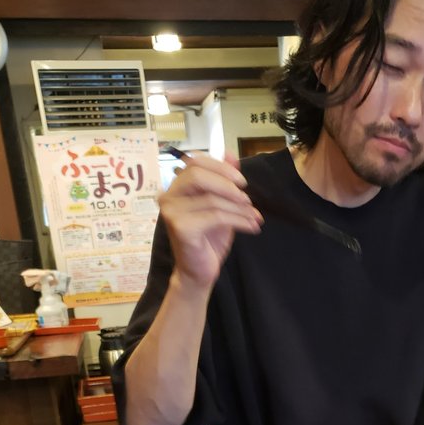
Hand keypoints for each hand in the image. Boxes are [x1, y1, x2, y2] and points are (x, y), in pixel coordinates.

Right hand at [158, 152, 262, 293]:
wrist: (199, 271)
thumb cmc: (208, 240)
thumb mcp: (220, 205)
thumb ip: (223, 180)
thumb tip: (230, 153)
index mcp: (176, 187)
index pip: (195, 162)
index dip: (220, 167)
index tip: (242, 181)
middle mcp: (168, 197)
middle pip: (197, 174)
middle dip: (228, 184)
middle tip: (247, 198)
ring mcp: (172, 212)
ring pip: (211, 199)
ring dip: (240, 207)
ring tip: (255, 217)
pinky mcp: (181, 228)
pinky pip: (216, 216)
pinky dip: (239, 220)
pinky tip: (251, 226)